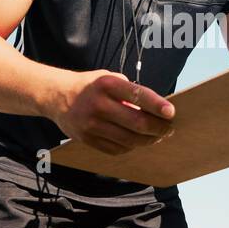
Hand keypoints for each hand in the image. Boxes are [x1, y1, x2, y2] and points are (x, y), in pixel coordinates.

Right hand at [50, 71, 174, 155]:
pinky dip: (131, 147)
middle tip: (169, 128)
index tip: (171, 113)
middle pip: (136, 123)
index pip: (137, 95)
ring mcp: (90, 124)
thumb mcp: (108, 78)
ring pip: (128, 140)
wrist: (56, 96)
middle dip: (158, 128)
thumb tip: (156, 110)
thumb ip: (129, 92)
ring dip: (148, 140)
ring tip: (157, 136)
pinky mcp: (86, 139)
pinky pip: (116, 149)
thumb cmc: (91, 86)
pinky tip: (137, 141)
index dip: (157, 106)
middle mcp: (98, 104)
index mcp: (106, 84)